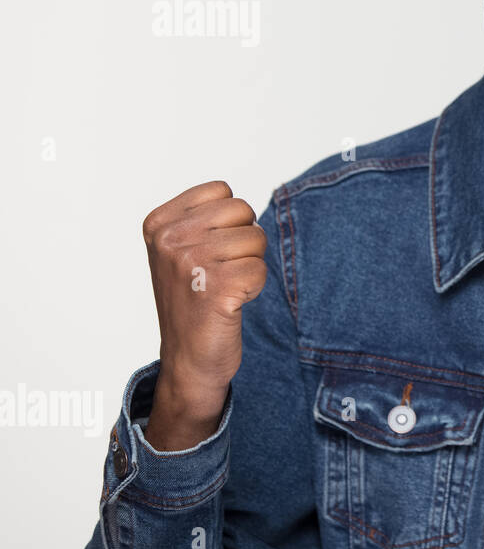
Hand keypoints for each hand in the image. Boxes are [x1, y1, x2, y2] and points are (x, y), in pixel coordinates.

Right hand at [141, 180, 266, 447]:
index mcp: (158, 223)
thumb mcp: (181, 250)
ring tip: (225, 287)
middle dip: (245, 240)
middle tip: (222, 271)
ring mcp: (189, 262)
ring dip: (250, 264)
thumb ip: (203, 219)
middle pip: (242, 210)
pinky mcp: (215, 287)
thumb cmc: (193, 300)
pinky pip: (260, 268)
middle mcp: (169, 240)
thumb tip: (242, 203)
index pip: (221, 190)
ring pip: (255, 238)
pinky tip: (231, 302)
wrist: (188, 358)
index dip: (230, 220)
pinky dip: (254, 286)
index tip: (210, 250)